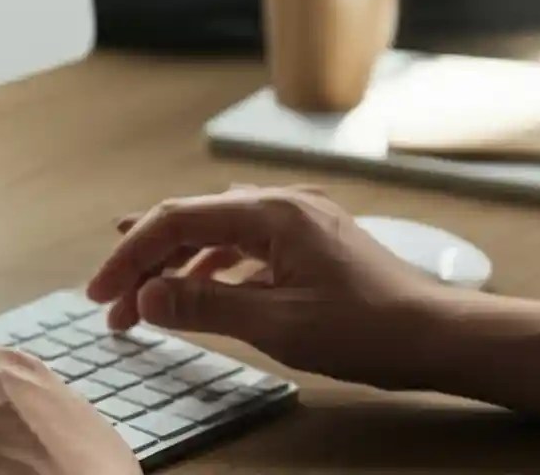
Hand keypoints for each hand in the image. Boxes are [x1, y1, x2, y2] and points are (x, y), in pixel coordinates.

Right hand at [86, 186, 447, 389]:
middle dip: (144, 262)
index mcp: (270, 212)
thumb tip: (147, 298)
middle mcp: (280, 203)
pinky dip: (208, 268)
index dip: (129, 255)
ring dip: (174, 267)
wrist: (440, 336)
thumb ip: (204, 306)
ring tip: (141, 301)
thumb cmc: (368, 328)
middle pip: (189, 222)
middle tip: (110, 301)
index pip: (175, 220)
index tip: (99, 291)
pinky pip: (241, 246)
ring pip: (213, 234)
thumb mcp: (276, 324)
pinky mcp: (306, 240)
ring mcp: (296, 219)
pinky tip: (194, 291)